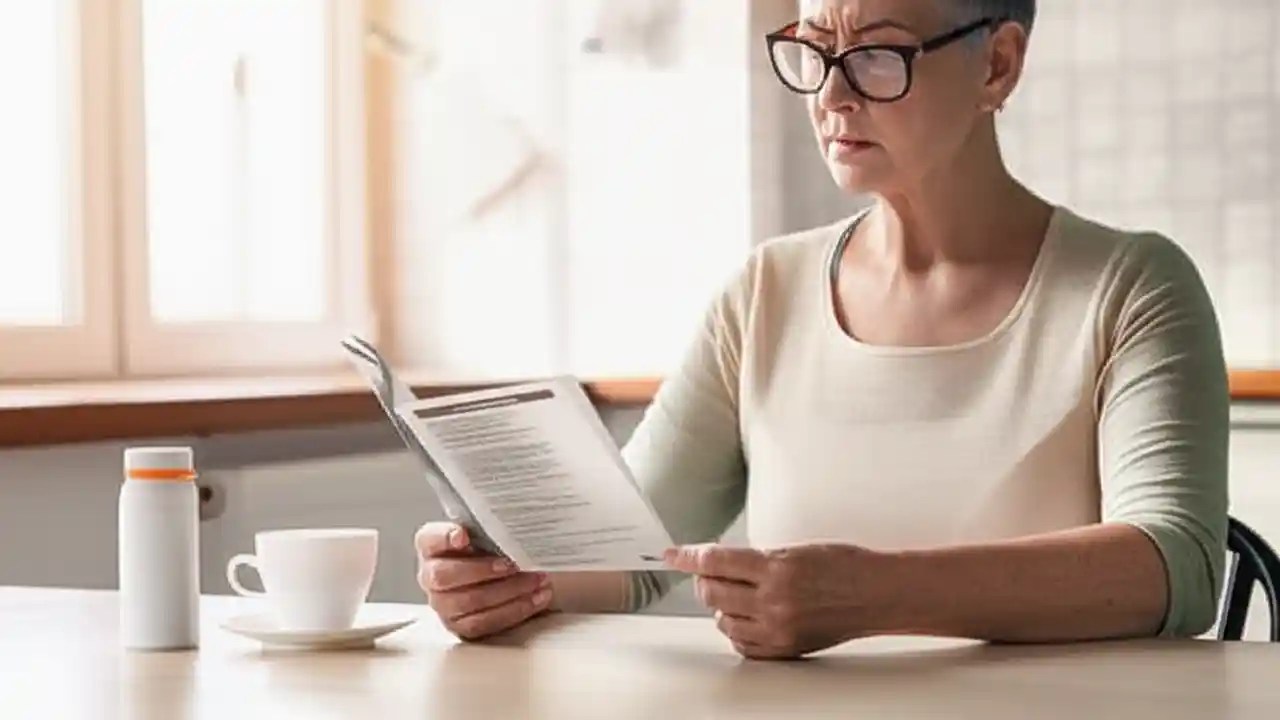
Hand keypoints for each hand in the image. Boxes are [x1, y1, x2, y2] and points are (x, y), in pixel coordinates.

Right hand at [415, 522, 553, 639]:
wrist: (498, 574)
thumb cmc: (490, 547)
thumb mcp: (486, 530)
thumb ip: (488, 526)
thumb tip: (511, 523)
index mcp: (431, 546)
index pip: (429, 539)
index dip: (444, 538)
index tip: (463, 536)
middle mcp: (429, 576)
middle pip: (445, 576)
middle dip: (484, 570)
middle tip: (513, 564)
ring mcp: (442, 605)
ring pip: (470, 601)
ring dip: (509, 591)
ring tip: (537, 580)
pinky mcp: (461, 626)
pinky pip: (485, 623)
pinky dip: (515, 610)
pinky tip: (536, 598)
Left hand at [664, 543, 884, 659]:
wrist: (877, 594)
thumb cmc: (844, 566)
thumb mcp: (796, 550)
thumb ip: (758, 560)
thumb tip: (722, 564)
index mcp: (776, 569)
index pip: (715, 560)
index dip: (688, 556)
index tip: (673, 554)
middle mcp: (773, 601)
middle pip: (712, 591)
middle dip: (703, 579)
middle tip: (708, 572)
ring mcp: (778, 628)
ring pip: (723, 620)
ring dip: (721, 606)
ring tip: (736, 595)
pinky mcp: (785, 648)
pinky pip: (743, 644)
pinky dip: (737, 630)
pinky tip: (745, 618)